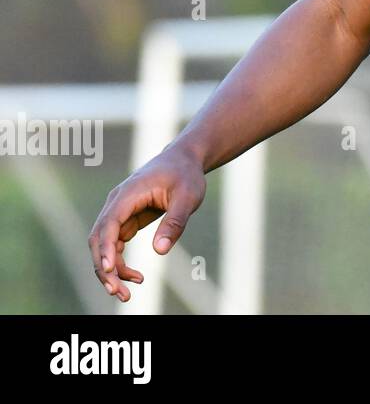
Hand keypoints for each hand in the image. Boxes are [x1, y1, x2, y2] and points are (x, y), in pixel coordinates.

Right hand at [88, 146, 206, 302]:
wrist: (184, 160)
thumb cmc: (186, 175)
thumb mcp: (187, 197)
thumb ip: (174, 222)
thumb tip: (160, 251)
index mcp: (127, 194)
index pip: (109, 224)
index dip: (107, 248)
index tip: (110, 270)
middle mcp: (116, 203)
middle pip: (99, 239)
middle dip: (105, 267)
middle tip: (119, 292)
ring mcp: (118, 212)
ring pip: (104, 245)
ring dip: (110, 270)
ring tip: (125, 293)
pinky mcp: (125, 219)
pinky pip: (115, 244)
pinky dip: (119, 262)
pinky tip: (134, 276)